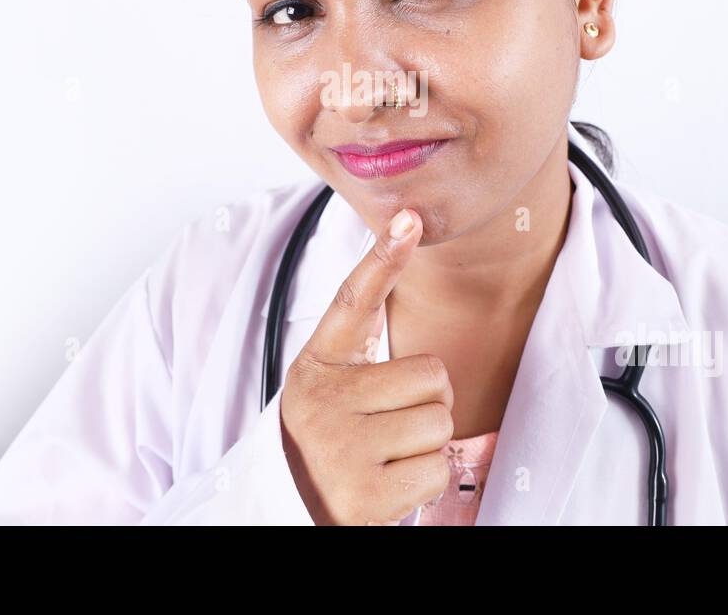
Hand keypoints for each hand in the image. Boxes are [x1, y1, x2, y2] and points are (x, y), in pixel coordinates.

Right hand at [280, 207, 453, 524]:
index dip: (382, 257)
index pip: (353, 300)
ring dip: (426, 444)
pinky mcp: (364, 492)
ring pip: (439, 423)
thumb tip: (404, 254)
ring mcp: (341, 446)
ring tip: (388, 454)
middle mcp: (323, 400)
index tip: (407, 219)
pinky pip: (436, 467)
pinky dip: (424, 480)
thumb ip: (365, 345)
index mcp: (319, 364)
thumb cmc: (328, 439)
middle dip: (429, 404)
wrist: (287, 507)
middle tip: (391, 425)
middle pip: (432, 377)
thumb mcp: (332, 385)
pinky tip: (390, 481)